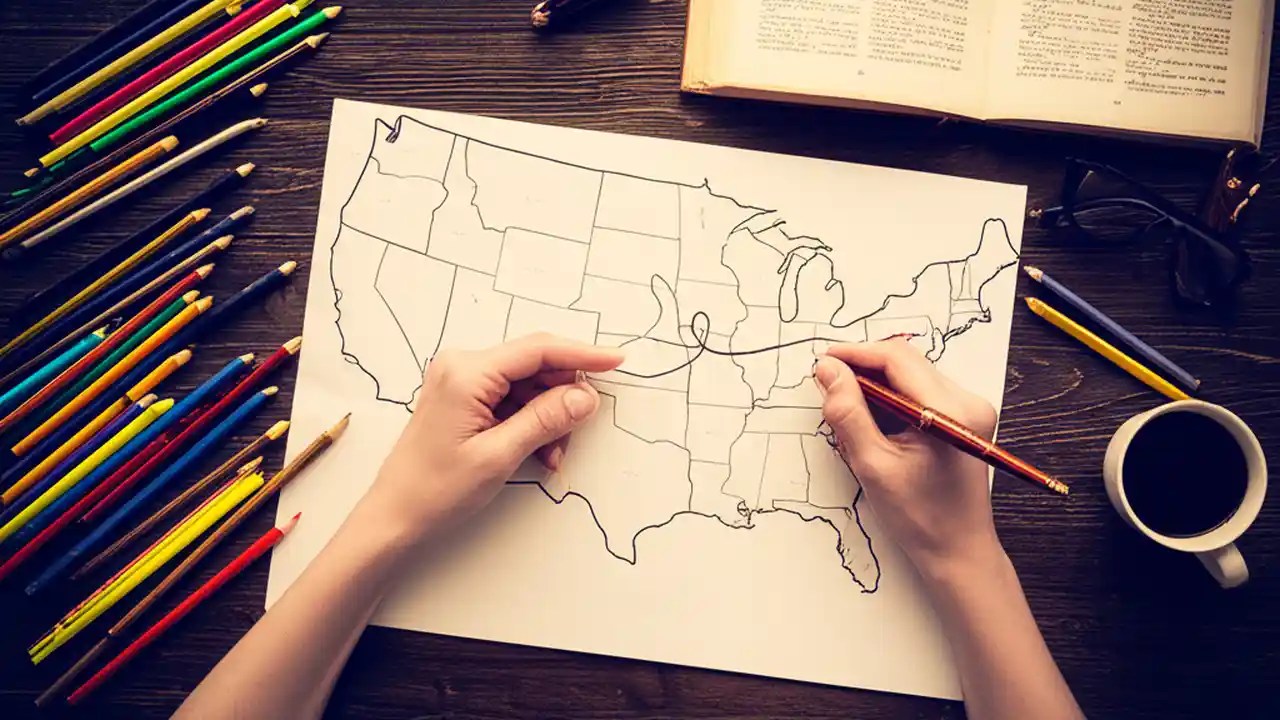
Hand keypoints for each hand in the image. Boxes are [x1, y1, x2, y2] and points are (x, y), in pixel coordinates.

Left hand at [368, 334, 624, 543]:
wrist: (395, 515)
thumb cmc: (436, 489)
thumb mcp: (499, 456)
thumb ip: (546, 420)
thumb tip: (586, 396)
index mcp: (467, 372)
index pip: (538, 350)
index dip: (582, 354)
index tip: (616, 360)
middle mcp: (463, 366)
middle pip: (535, 366)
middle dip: (562, 398)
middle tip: (576, 433)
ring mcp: (462, 380)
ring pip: (528, 385)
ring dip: (548, 417)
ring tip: (551, 455)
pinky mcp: (464, 397)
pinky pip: (512, 399)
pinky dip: (531, 422)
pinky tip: (538, 452)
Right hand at [813, 340, 1001, 578]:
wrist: (958, 551)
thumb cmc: (921, 517)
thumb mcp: (874, 465)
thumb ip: (848, 414)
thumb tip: (828, 372)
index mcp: (951, 412)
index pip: (897, 359)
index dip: (855, 354)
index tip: (822, 363)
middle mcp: (967, 402)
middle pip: (905, 362)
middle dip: (862, 368)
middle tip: (826, 385)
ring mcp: (968, 409)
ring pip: (909, 374)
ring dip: (874, 384)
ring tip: (846, 408)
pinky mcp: (961, 418)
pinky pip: (917, 391)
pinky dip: (889, 398)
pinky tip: (871, 421)